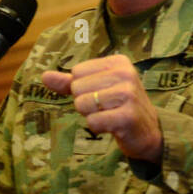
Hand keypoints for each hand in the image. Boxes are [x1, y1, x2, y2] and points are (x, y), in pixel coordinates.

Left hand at [40, 54, 162, 161]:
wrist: (148, 132)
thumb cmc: (118, 106)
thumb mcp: (96, 88)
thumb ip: (69, 82)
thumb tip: (44, 76)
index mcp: (118, 62)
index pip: (76, 72)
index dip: (83, 89)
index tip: (103, 94)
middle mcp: (125, 74)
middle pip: (77, 88)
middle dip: (86, 103)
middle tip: (107, 108)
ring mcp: (128, 94)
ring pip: (82, 104)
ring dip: (92, 115)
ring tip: (109, 115)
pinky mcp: (127, 116)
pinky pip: (92, 121)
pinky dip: (98, 127)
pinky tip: (112, 126)